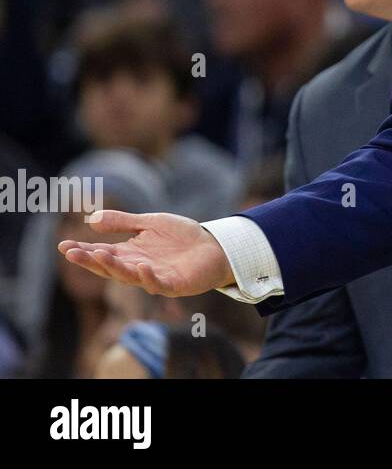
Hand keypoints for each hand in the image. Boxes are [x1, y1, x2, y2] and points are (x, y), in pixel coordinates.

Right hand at [58, 210, 234, 296]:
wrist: (216, 246)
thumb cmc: (183, 236)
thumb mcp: (150, 223)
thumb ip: (123, 222)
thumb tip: (91, 219)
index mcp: (130, 253)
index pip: (102, 253)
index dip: (83, 251)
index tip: (63, 245)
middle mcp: (138, 267)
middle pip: (110, 267)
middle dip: (91, 260)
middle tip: (72, 253)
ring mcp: (155, 277)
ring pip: (129, 276)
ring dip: (114, 267)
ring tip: (100, 255)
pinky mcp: (174, 284)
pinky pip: (158, 284)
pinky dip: (148, 277)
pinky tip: (141, 266)